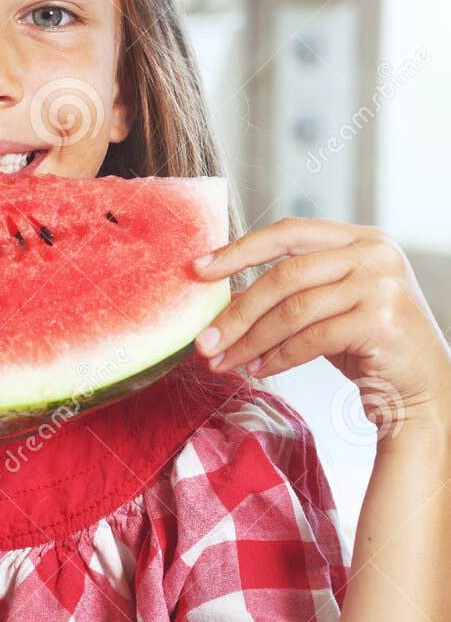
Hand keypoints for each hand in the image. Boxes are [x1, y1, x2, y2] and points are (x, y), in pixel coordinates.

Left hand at [192, 217, 450, 429]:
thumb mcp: (327, 308)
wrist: (423, 389)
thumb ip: (286, 293)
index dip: (239, 250)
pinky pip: (313, 338)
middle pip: (285, 274)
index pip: (288, 232)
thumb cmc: (367, 346)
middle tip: (204, 340)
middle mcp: (375, 252)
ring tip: (225, 362)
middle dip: (237, 311)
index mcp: (360, 237)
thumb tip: (219, 298)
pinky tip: (259, 370)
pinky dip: (279, 357)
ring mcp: (382, 284)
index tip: (198, 270)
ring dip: (251, 340)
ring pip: (294, 309)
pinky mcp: (382, 321)